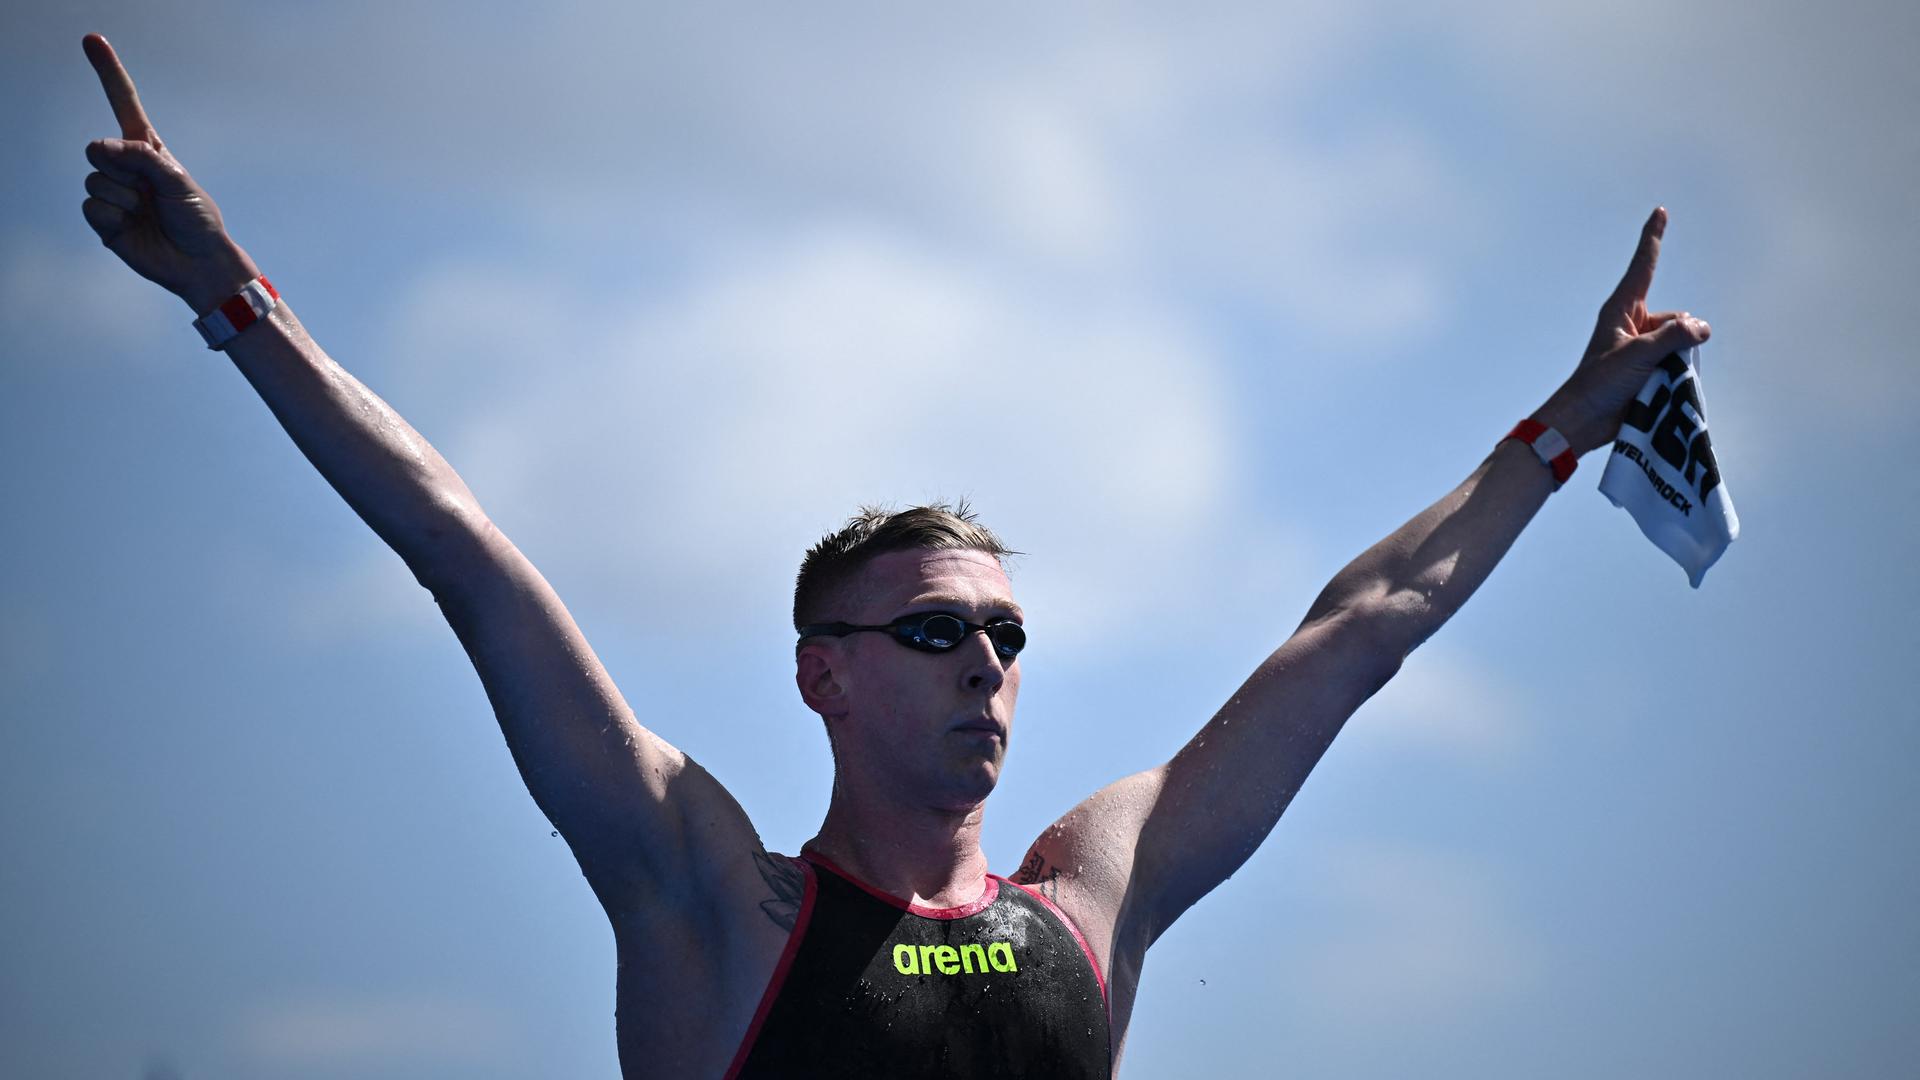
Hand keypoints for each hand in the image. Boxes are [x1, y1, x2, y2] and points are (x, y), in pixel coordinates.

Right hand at [80, 33, 257, 312]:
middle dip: (122, 168)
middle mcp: (125, 166)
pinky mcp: (103, 219)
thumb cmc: (197, 219)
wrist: (199, 263)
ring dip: (124, 198)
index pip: (124, 104)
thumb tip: (99, 147)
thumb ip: (142, 158)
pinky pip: (92, 207)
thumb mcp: (178, 181)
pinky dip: (114, 218)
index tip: (93, 39)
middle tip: (149, 190)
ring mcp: (111, 192)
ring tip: (147, 212)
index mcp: (148, 149)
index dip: (108, 72)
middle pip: (97, 149)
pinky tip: (133, 227)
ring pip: (95, 181)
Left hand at [1535, 208, 1711, 456]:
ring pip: (1682, 343)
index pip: (1643, 265)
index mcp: (1622, 310)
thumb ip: (1673, 337)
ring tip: (1650, 384)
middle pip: (1678, 318)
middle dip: (1680, 339)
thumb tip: (1701, 327)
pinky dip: (1678, 375)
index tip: (1660, 211)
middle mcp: (1634, 324)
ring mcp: (1642, 346)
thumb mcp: (1637, 356)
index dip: (1653, 238)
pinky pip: (1679, 363)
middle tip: (1651, 366)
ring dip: (1679, 362)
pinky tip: (1662, 393)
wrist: (1584, 421)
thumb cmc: (1598, 384)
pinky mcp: (1648, 368)